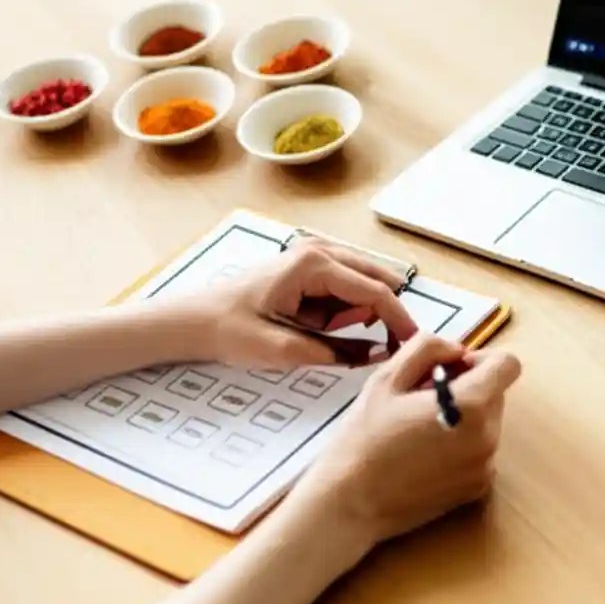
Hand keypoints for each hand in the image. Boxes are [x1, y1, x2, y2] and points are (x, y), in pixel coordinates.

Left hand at [178, 241, 418, 369]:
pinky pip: (344, 288)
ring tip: (316, 332)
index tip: (410, 347)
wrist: (193, 320)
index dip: (398, 322)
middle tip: (362, 346)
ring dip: (352, 315)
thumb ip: (336, 353)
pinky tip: (313, 324)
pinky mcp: (309, 265)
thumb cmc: (229, 330)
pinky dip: (340, 311)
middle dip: (378, 317)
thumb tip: (376, 353)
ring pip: (362, 285)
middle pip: (376, 282)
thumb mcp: (284, 352)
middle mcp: (318, 250)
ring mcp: (314, 253)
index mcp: (313, 264)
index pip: (375, 293)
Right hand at [291, 334, 522, 546]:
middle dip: (468, 387)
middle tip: (423, 397)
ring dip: (464, 416)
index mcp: (471, 405)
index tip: (451, 368)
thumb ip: (427, 348)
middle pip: (496, 394)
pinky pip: (480, 452)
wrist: (350, 504)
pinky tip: (424, 453)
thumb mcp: (387, 378)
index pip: (507, 365)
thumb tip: (455, 348)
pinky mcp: (476, 490)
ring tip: (420, 427)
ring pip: (487, 423)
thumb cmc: (363, 437)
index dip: (482, 359)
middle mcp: (488, 437)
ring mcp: (485, 467)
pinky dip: (461, 445)